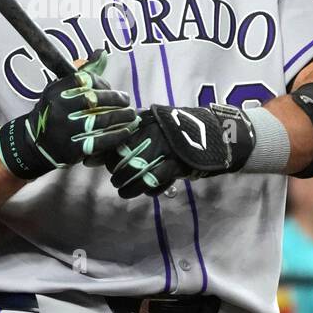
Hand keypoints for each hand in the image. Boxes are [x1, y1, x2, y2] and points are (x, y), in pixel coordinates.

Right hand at [0, 48, 138, 179]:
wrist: (35, 144)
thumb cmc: (55, 113)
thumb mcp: (62, 90)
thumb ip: (84, 73)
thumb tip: (102, 53)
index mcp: (55, 91)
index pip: (84, 79)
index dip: (102, 82)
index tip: (110, 88)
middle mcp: (58, 109)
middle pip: (94, 99)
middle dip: (115, 99)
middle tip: (126, 100)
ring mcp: (64, 131)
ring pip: (100, 121)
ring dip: (121, 117)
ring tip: (131, 115)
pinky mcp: (72, 149)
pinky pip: (100, 141)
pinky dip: (117, 135)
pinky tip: (126, 130)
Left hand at [100, 103, 256, 199]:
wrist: (220, 136)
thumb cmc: (184, 133)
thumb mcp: (158, 127)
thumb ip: (131, 136)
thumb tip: (94, 154)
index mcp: (147, 118)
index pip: (115, 135)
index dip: (103, 152)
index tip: (92, 162)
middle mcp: (154, 130)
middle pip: (122, 154)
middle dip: (116, 170)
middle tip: (116, 179)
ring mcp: (166, 146)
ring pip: (135, 169)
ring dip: (126, 184)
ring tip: (123, 190)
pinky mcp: (177, 163)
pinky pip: (153, 180)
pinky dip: (145, 189)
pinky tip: (143, 193)